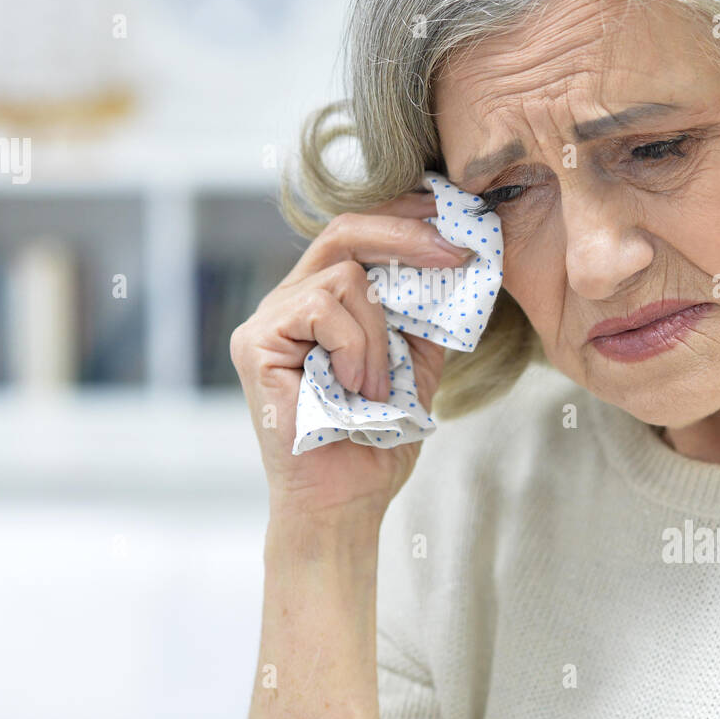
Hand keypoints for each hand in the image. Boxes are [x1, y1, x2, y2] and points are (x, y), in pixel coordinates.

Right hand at [230, 188, 471, 520]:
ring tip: (378, 386)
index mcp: (322, 302)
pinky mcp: (256, 342)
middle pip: (345, 230)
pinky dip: (354, 346)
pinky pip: (321, 306)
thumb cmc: (375, 440)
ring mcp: (267, 319)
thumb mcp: (415, 363)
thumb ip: (425, 313)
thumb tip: (463, 259)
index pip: (359, 235)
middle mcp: (288, 301)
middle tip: (458, 251)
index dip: (407, 218)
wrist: (345, 499)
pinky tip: (355, 387)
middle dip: (408, 235)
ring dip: (380, 331)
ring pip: (344, 275)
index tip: (459, 219)